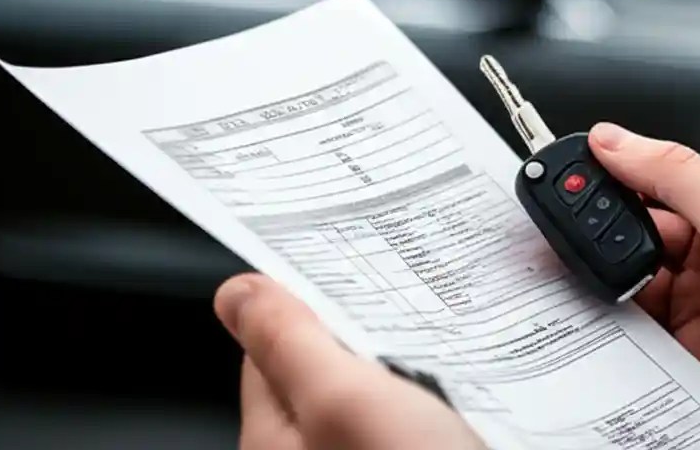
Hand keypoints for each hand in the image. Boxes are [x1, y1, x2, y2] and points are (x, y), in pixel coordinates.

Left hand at [214, 274, 483, 449]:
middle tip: (408, 314)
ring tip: (445, 355)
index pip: (268, 346)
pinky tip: (462, 400)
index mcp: (272, 440)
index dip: (304, 302)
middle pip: (327, 371)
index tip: (342, 267)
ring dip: (411, 372)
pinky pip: (414, 422)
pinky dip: (438, 404)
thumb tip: (237, 293)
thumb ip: (290, 343)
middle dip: (368, 340)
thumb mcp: (343, 400)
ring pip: (378, 397)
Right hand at [590, 123, 699, 448]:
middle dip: (599, 241)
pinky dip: (620, 340)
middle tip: (563, 241)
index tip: (558, 180)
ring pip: (631, 294)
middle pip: (633, 240)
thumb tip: (615, 139)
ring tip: (588, 288)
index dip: (606, 182)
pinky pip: (643, 347)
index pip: (651, 184)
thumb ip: (675, 174)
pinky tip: (608, 331)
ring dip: (607, 291)